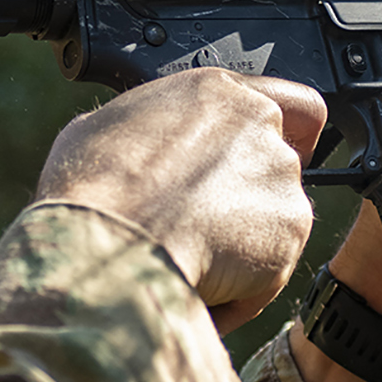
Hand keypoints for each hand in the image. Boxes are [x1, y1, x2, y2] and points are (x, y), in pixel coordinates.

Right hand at [35, 70, 324, 330]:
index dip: (281, 137)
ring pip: (275, 220)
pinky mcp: (291, 228)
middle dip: (252, 198)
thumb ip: (143, 132)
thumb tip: (133, 148)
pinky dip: (242, 289)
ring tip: (189, 265)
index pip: (286, 103)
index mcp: (213, 92)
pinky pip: (271, 268)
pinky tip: (198, 288)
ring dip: (243, 247)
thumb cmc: (91, 187)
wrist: (111, 243)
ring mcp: (279, 175)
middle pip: (279, 164)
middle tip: (212, 226)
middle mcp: (259, 123)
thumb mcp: (100, 131)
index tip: (258, 164)